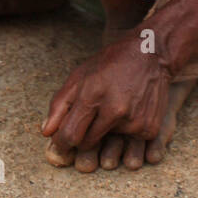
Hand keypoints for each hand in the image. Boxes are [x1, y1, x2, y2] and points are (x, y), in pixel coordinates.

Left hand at [41, 29, 171, 157]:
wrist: (151, 54)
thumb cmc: (110, 63)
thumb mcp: (80, 75)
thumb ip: (60, 104)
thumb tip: (46, 132)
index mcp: (92, 95)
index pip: (70, 135)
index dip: (62, 142)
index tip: (61, 142)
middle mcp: (114, 111)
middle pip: (88, 143)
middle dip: (83, 136)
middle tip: (90, 120)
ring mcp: (134, 121)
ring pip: (109, 142)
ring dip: (106, 131)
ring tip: (114, 108)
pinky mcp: (149, 129)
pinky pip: (129, 140)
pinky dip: (126, 131)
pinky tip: (130, 110)